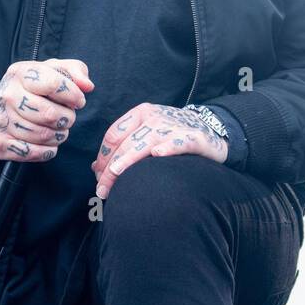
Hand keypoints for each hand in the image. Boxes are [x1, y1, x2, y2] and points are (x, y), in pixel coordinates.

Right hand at [0, 58, 93, 163]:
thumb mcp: (54, 69)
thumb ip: (75, 71)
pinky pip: (30, 152)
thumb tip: (87, 86)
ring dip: (58, 135)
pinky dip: (46, 151)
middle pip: (48, 113)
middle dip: (67, 118)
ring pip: (41, 135)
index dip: (73, 95)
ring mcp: (1, 119)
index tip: (78, 100)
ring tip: (59, 130)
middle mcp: (8, 95)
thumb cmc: (33, 87)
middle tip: (68, 117)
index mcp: (20, 73)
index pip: (53, 84)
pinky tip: (49, 144)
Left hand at [91, 103, 227, 198]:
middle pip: (125, 144)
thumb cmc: (171, 135)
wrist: (209, 128)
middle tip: (102, 191)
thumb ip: (122, 147)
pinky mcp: (193, 138)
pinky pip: (178, 143)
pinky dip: (168, 148)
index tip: (98, 178)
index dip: (102, 158)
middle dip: (110, 169)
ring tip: (117, 180)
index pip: (113, 135)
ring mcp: (174, 126)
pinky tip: (157, 155)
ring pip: (145, 144)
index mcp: (141, 113)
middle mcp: (155, 117)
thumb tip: (95, 168)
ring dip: (128, 164)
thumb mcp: (145, 133)